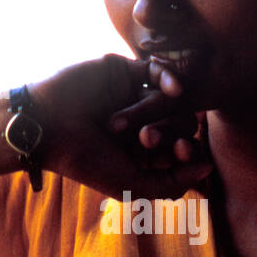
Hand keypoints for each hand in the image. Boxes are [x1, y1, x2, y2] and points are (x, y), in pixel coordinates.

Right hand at [30, 53, 212, 200]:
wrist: (47, 128)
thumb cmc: (87, 161)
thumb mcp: (132, 185)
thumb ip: (173, 183)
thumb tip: (209, 167)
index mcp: (141, 151)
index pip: (181, 149)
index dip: (189, 150)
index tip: (180, 151)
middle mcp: (140, 122)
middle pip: (179, 123)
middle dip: (173, 132)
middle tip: (149, 140)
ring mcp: (132, 96)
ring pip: (169, 99)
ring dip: (165, 112)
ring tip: (143, 129)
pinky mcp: (124, 71)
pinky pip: (157, 70)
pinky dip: (170, 79)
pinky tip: (175, 91)